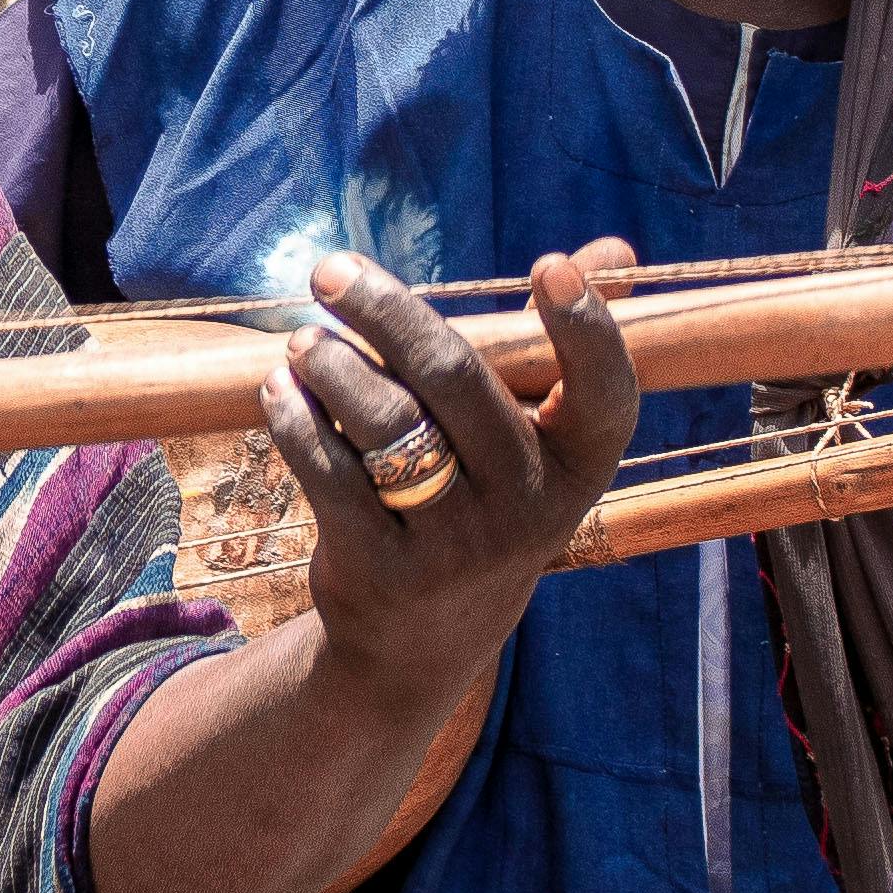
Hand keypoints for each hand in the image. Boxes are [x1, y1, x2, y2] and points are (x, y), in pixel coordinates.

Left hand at [262, 242, 642, 717]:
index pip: (604, 393)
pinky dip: (297, 421)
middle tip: (331, 272)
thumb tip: (614, 251)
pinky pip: (332, 474)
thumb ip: (557, 347)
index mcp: (578, 467)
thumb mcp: (533, 445)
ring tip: (303, 341)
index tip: (550, 265)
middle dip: (386, 312)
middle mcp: (529, 508)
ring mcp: (458, 546)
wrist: (425, 640)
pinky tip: (278, 390)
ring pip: (387, 423)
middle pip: (456, 379)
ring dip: (332, 365)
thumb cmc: (482, 501)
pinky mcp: (386, 570)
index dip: (587, 329)